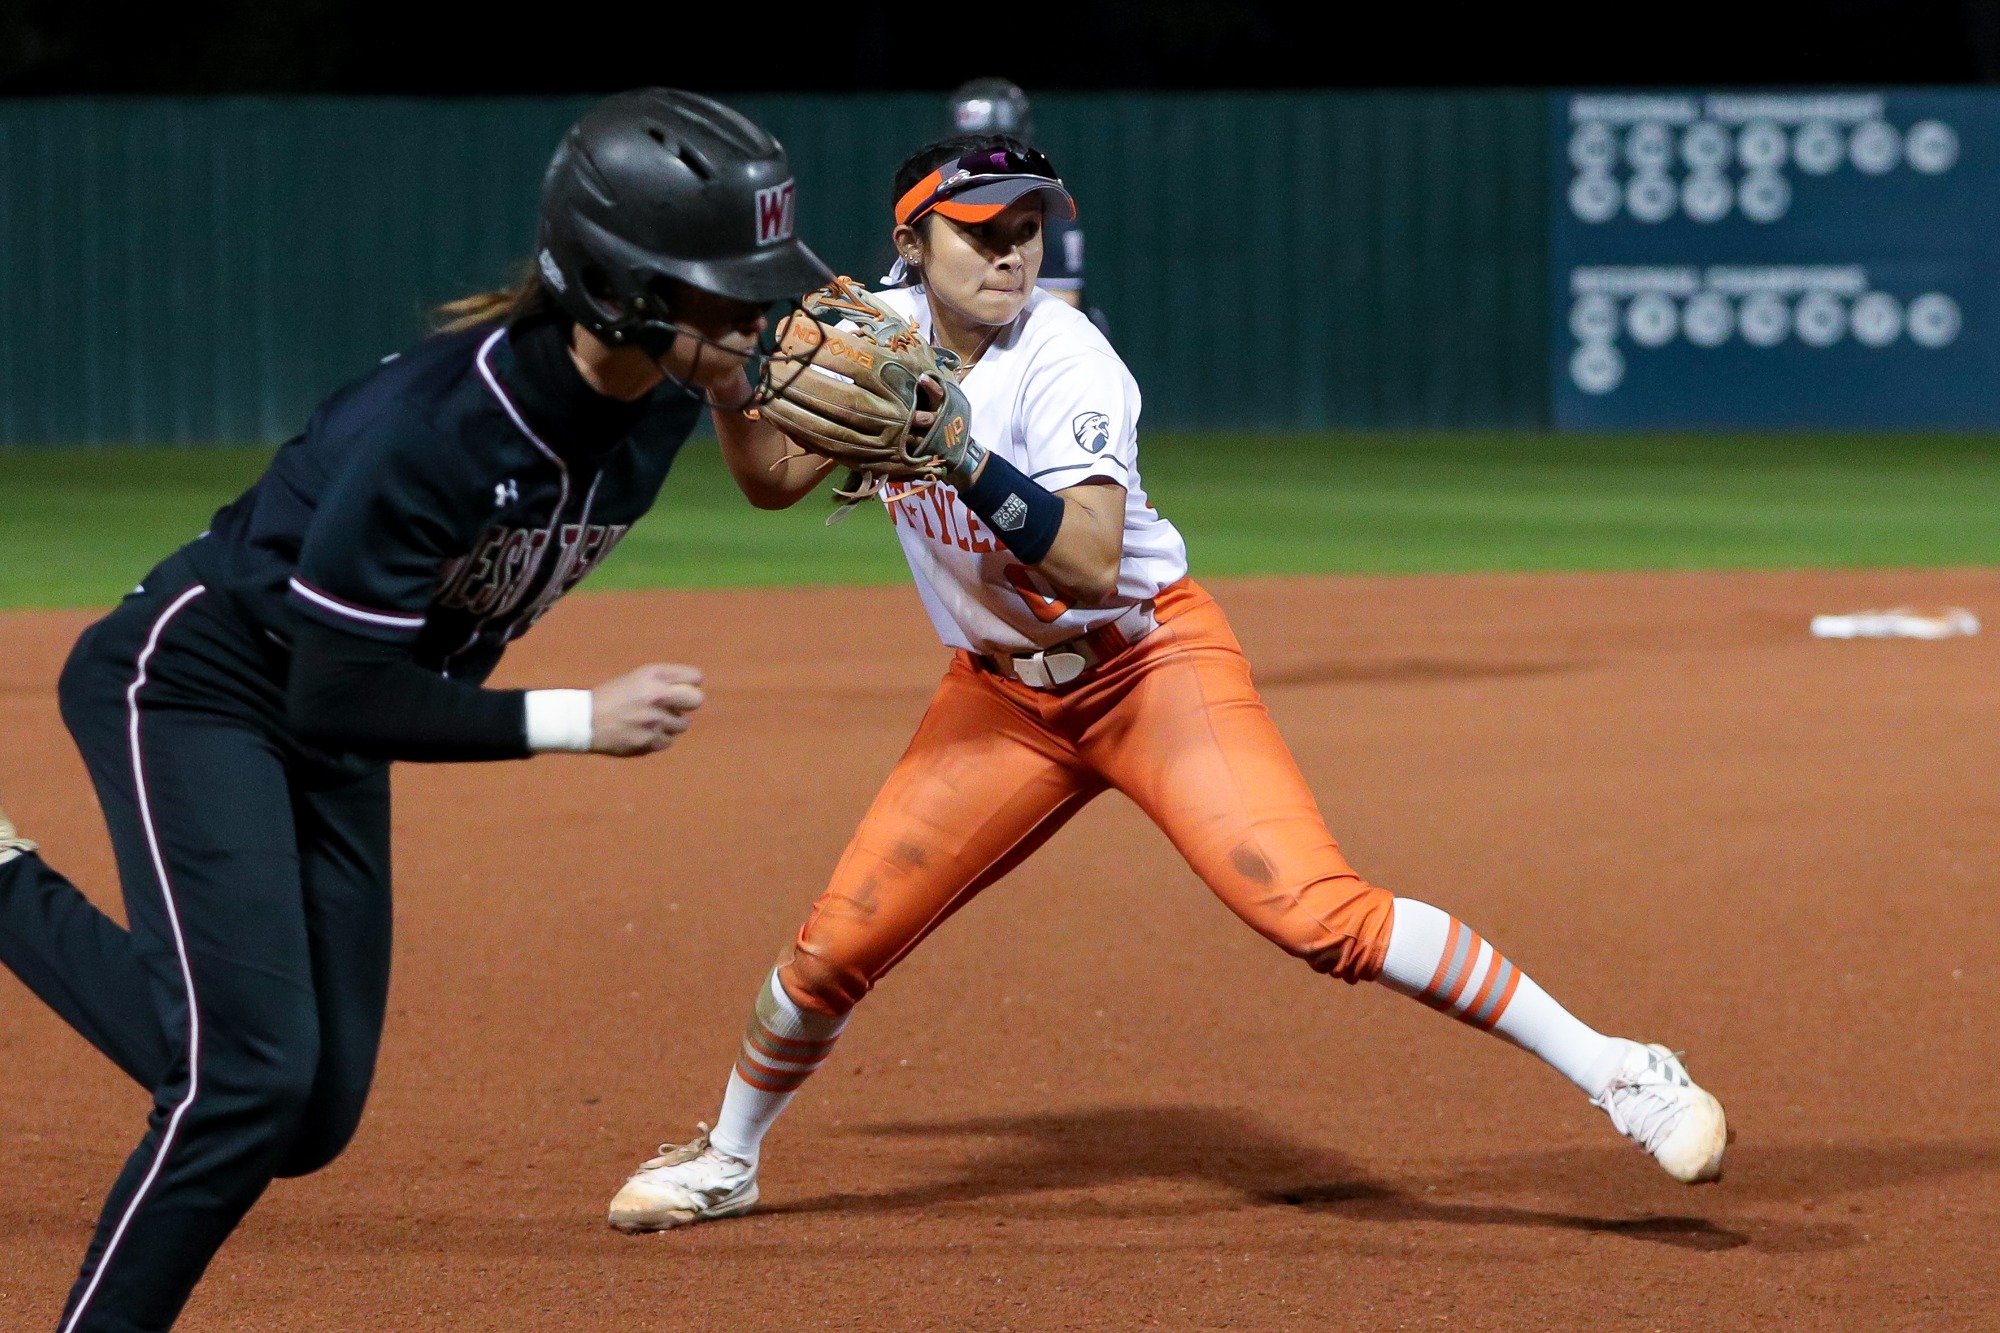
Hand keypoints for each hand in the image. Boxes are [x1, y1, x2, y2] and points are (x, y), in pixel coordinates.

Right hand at [590, 664, 704, 756]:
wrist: (585, 720)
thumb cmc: (613, 697)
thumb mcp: (637, 678)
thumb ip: (665, 681)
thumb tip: (695, 687)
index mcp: (652, 676)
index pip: (695, 677)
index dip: (690, 683)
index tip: (681, 687)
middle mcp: (656, 696)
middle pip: (696, 700)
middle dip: (689, 703)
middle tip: (676, 706)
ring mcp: (654, 721)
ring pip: (683, 724)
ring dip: (671, 723)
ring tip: (650, 720)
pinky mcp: (649, 742)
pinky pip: (669, 741)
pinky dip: (659, 738)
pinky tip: (643, 732)